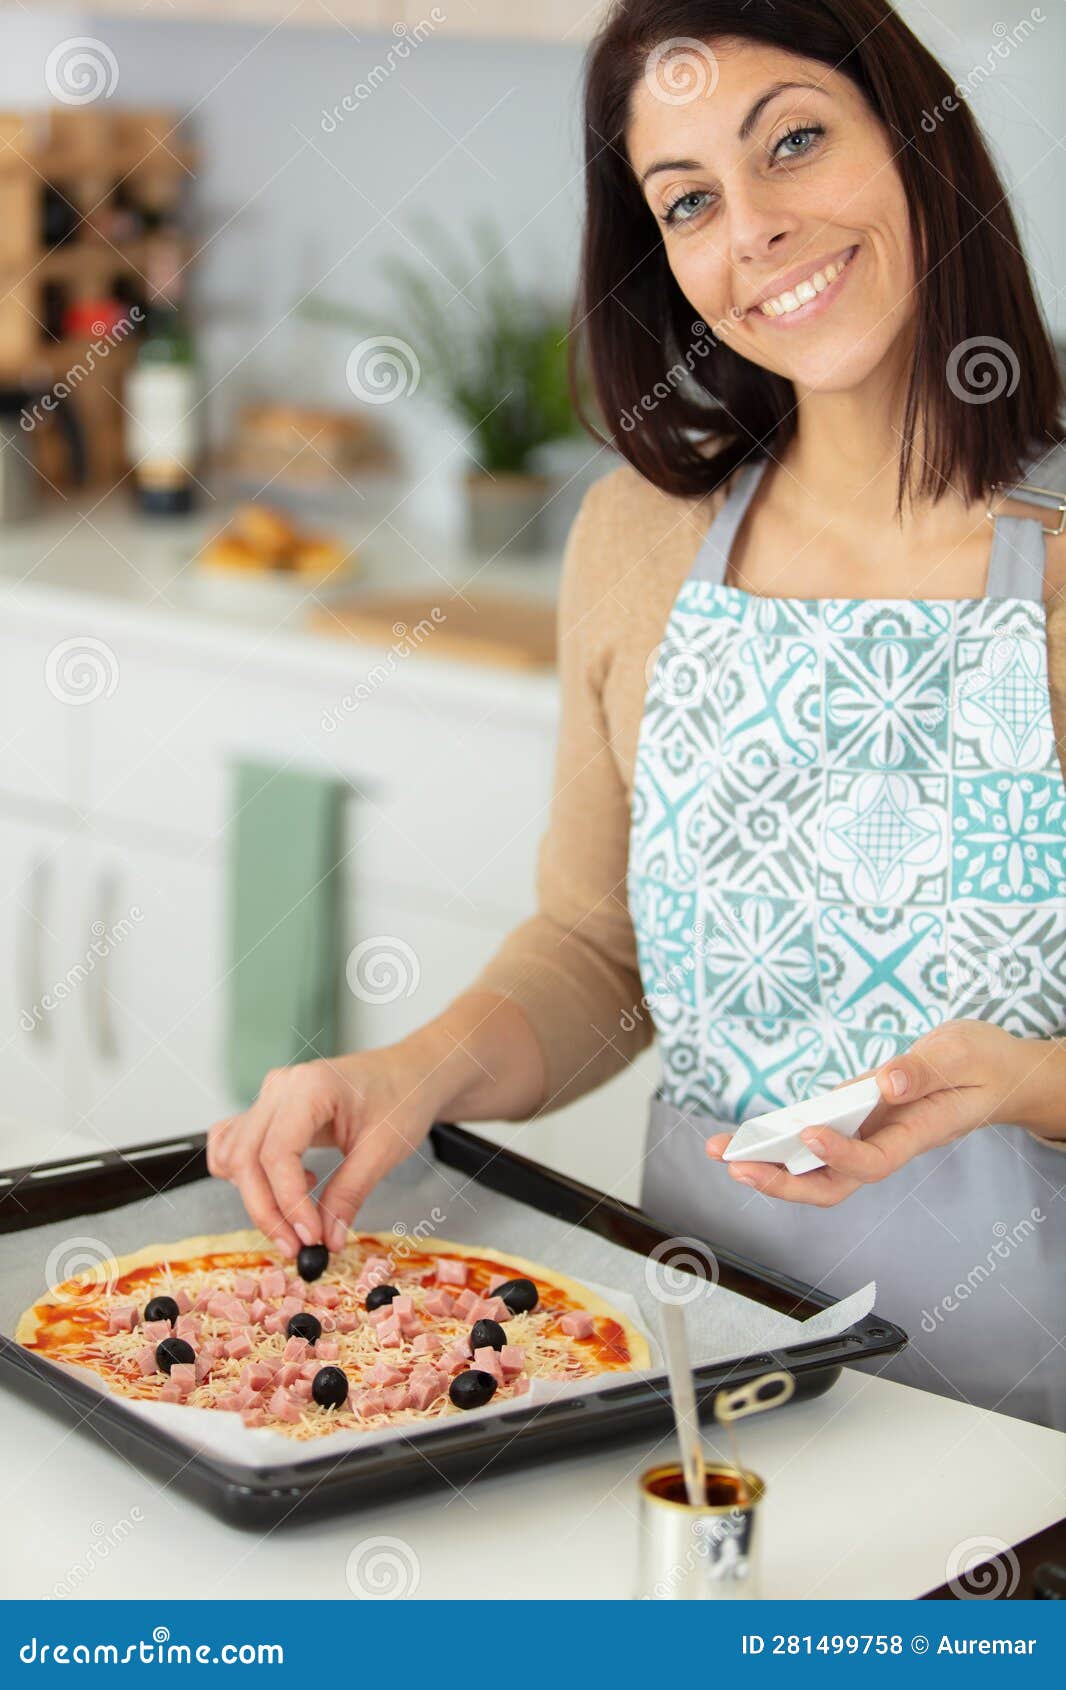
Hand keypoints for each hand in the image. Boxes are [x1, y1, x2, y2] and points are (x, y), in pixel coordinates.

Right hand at [207, 1042, 444, 1255]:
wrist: (411, 1073)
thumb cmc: (403, 1098)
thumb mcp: (383, 1150)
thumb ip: (349, 1194)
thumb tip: (326, 1240)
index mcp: (309, 1086)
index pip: (276, 1153)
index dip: (288, 1202)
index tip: (309, 1238)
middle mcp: (280, 1087)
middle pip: (246, 1158)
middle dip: (267, 1210)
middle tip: (296, 1247)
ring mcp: (270, 1096)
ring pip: (235, 1155)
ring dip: (256, 1197)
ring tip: (298, 1215)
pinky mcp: (270, 1110)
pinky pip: (236, 1145)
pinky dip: (248, 1175)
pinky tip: (288, 1185)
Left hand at [704, 1019, 1028, 1207]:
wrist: (1000, 1074)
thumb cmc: (985, 1065)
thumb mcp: (962, 1055)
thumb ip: (925, 1071)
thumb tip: (887, 1082)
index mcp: (919, 1131)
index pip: (875, 1160)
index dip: (840, 1155)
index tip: (808, 1135)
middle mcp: (890, 1141)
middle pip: (834, 1183)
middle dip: (783, 1180)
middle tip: (736, 1166)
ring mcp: (873, 1133)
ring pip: (819, 1167)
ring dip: (772, 1163)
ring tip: (724, 1150)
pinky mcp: (861, 1118)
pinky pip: (819, 1138)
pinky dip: (784, 1138)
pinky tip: (751, 1133)